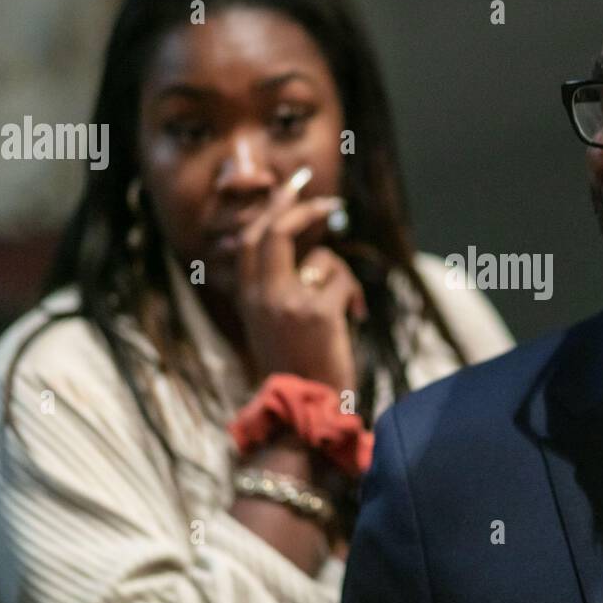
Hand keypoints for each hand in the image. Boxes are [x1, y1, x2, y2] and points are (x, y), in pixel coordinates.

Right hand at [235, 168, 367, 392]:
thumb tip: (315, 257)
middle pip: (276, 231)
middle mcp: (261, 295)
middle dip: (299, 207)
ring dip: (340, 276)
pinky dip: (353, 295)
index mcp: (248, 298)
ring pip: (321, 258)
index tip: (287, 191)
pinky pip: (342, 280)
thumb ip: (281, 290)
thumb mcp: (274, 326)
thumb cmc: (297, 370)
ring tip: (345, 306)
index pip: (250, 241)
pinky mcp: (317, 312)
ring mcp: (287, 301)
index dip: (270, 212)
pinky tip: (353, 317)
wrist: (303, 410)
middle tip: (325, 199)